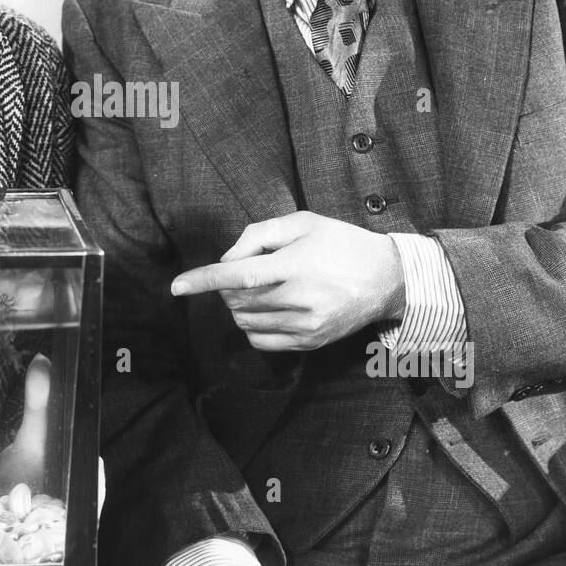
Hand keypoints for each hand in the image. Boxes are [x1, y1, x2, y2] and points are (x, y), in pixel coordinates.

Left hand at [170, 211, 404, 351]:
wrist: (388, 279)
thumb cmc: (341, 243)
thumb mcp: (303, 222)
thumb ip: (259, 235)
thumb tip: (228, 260)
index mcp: (297, 264)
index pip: (238, 275)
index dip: (204, 280)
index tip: (177, 286)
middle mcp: (300, 299)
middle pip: (238, 299)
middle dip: (228, 285)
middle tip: (248, 270)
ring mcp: (306, 325)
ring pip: (246, 321)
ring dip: (238, 305)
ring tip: (262, 288)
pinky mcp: (310, 342)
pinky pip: (262, 341)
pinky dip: (251, 326)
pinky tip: (266, 309)